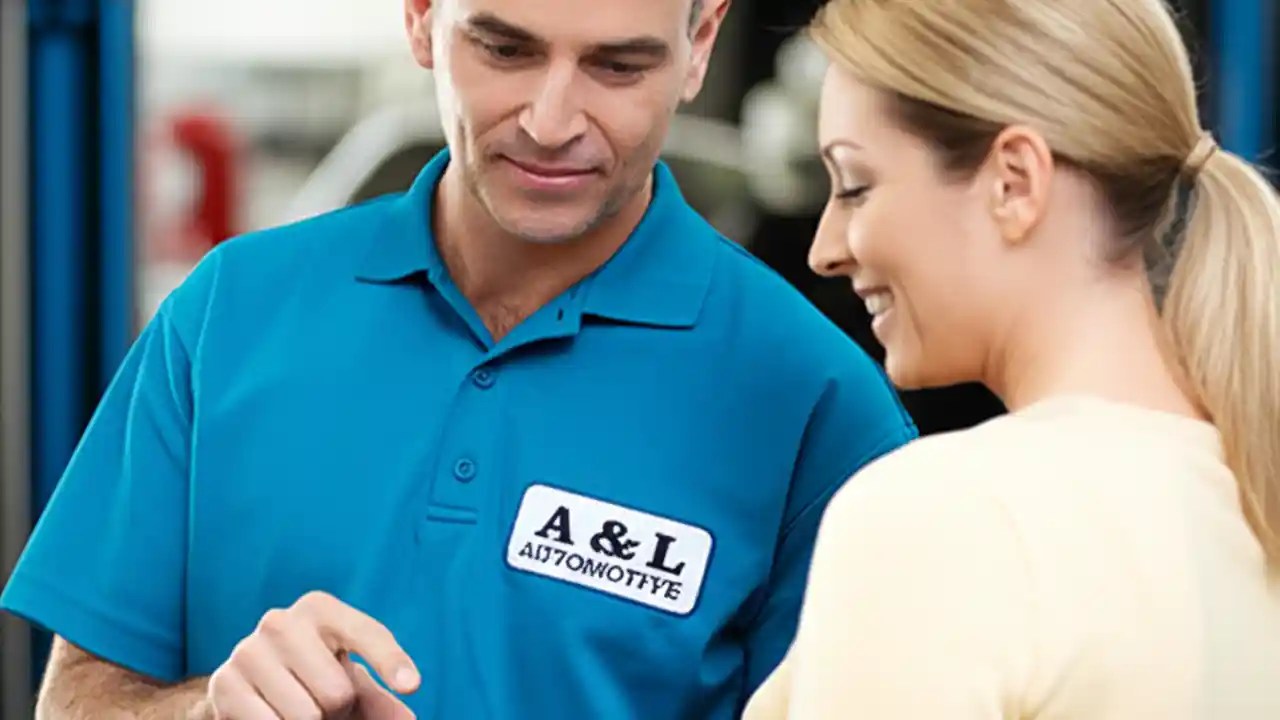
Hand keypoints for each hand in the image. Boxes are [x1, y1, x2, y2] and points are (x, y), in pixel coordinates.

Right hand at [207, 591, 418, 718]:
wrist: (248, 685)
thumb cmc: (313, 677)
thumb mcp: (349, 680)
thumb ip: (381, 700)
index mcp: (320, 609)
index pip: (366, 634)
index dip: (391, 662)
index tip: (412, 684)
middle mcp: (281, 621)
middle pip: (337, 693)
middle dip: (337, 710)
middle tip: (322, 700)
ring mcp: (248, 651)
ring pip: (306, 717)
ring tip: (298, 707)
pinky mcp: (224, 685)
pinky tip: (273, 716)